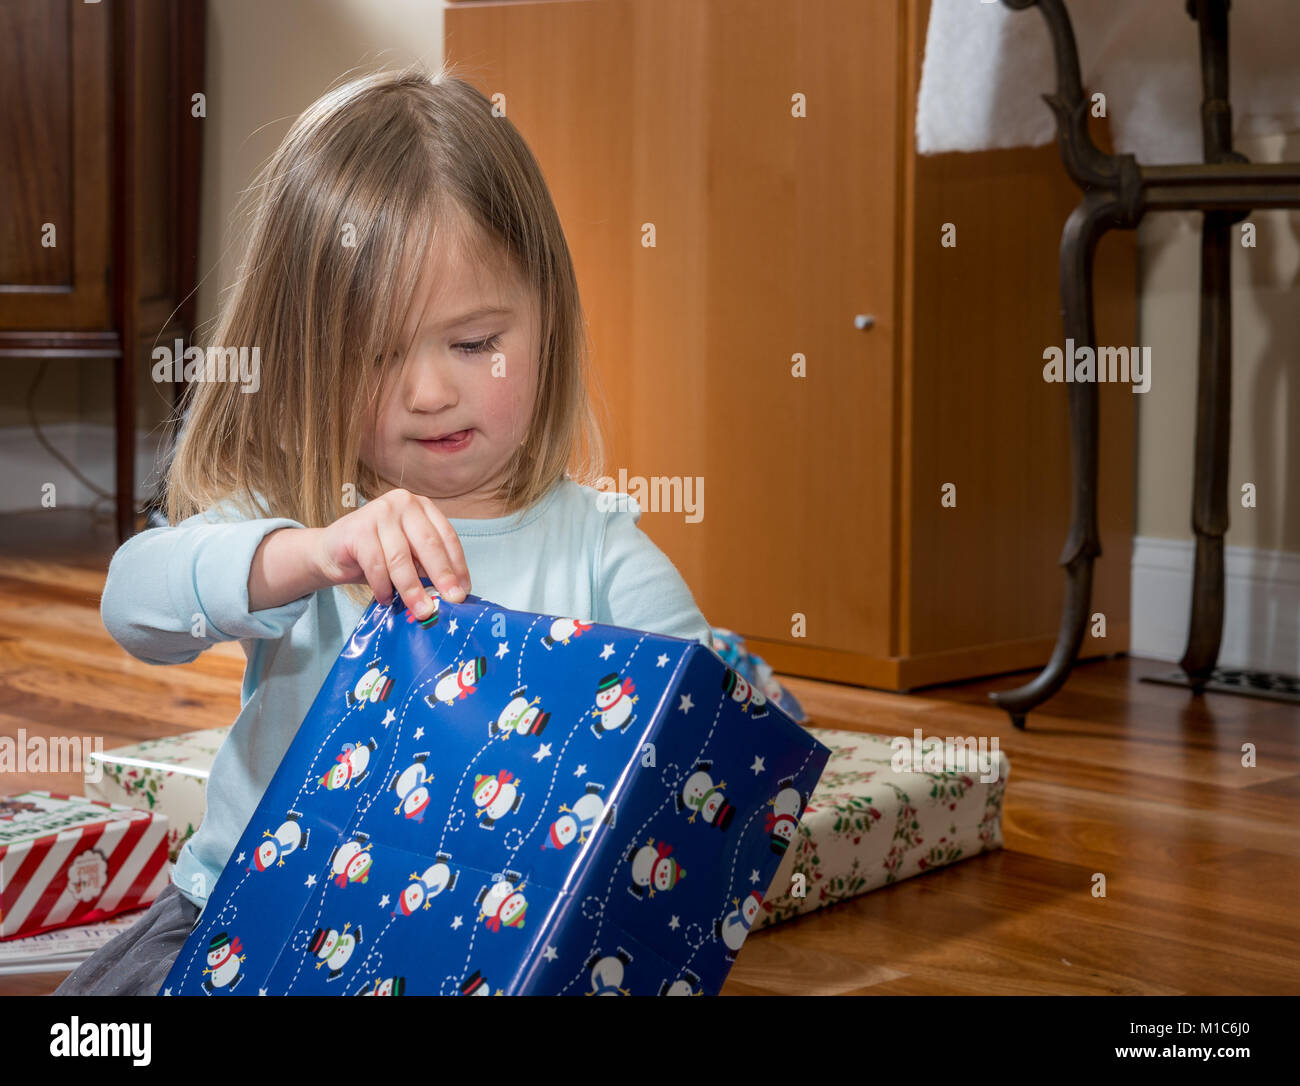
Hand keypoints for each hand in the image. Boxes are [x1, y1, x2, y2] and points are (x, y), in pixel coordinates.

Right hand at [314, 489, 470, 617]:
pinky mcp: (358, 529)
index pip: (447, 537)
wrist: (331, 551)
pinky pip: (376, 565)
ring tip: (421, 611)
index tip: (464, 591)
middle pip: (429, 544)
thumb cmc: (375, 555)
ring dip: (413, 589)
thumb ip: (427, 566)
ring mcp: (379, 512)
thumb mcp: (408, 557)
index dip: (458, 565)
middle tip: (452, 601)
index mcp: (422, 508)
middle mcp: (403, 503)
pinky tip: (386, 599)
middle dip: (442, 576)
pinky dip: (383, 586)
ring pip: (401, 558)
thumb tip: (452, 593)